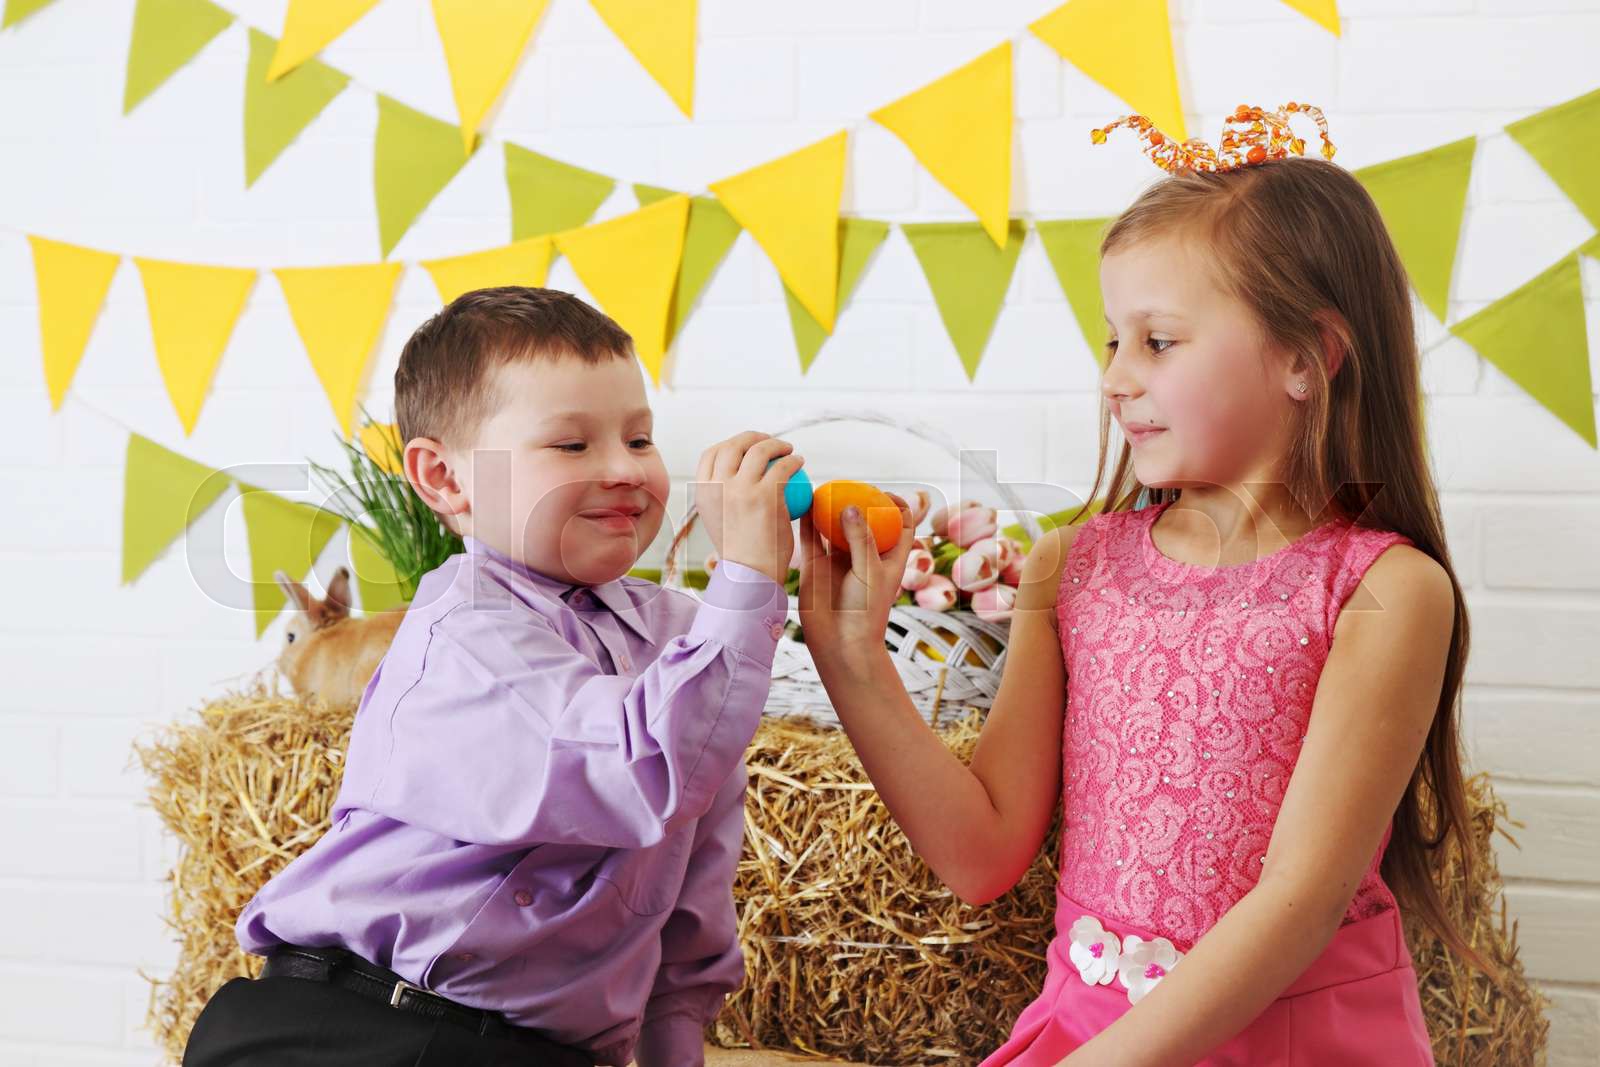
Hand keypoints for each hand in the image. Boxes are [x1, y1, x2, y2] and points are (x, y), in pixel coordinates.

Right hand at [693, 431, 803, 586]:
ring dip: (776, 444)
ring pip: (759, 449)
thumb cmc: (741, 554)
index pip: (711, 453)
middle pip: (733, 444)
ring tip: (788, 450)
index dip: (730, 443)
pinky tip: (799, 462)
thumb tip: (734, 476)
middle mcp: (717, 486)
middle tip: (770, 442)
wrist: (751, 576)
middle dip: (753, 436)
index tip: (746, 446)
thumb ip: (723, 498)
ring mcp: (740, 489)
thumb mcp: (719, 521)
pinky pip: (783, 467)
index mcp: (703, 492)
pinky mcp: (765, 495)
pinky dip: (793, 460)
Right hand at [796, 490, 916, 672]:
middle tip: (849, 485)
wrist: (840, 643)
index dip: (896, 504)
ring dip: (830, 508)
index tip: (883, 493)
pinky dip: (808, 521)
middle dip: (858, 499)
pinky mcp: (817, 566)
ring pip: (835, 526)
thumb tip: (850, 506)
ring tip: (824, 489)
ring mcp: (839, 560)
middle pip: (865, 519)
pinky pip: (811, 538)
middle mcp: (864, 555)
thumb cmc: (865, 611)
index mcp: (889, 557)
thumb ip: (861, 537)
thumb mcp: (870, 570)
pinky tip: (803, 505)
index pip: (900, 524)